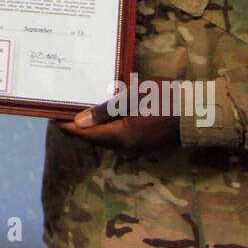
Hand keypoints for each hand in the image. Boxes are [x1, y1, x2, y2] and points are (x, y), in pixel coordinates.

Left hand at [54, 78, 179, 150]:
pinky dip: (106, 128)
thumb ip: (105, 110)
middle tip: (62, 106)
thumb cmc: (165, 98)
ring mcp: (135, 150)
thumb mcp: (133, 97)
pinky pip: (117, 138)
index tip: (51, 114)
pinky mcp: (141, 146)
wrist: (196, 111)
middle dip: (77, 124)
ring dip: (92, 126)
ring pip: (105, 139)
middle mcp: (126, 149)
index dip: (66, 126)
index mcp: (122, 138)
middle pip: (93, 138)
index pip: (85, 135)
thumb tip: (79, 122)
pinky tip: (102, 113)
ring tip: (78, 107)